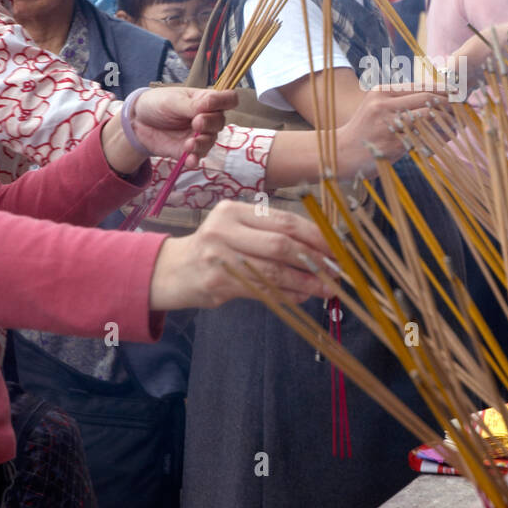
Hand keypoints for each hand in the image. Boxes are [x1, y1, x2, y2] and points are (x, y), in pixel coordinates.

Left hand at [131, 87, 236, 163]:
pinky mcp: (189, 151)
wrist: (136, 122)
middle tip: (196, 123)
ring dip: (202, 144)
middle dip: (210, 124)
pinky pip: (197, 157)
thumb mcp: (173, 100)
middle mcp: (207, 118)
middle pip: (220, 122)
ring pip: (211, 142)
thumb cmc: (157, 104)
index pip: (228, 99)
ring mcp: (199, 135)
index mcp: (206, 100)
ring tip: (188, 144)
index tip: (212, 105)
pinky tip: (189, 159)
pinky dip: (195, 159)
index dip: (226, 102)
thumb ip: (193, 105)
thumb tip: (212, 105)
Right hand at [149, 202, 336, 309]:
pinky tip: (302, 297)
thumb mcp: (236, 230)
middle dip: (314, 258)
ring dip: (306, 281)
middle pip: (282, 243)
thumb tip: (319, 249)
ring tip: (327, 288)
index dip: (315, 235)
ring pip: (274, 270)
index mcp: (234, 210)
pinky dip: (287, 295)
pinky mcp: (217, 283)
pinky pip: (262, 290)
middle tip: (337, 270)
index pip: (284, 220)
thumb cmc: (213, 249)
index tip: (337, 248)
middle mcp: (225, 229)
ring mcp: (219, 256)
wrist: (170, 271)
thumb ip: (271, 235)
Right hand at [336, 84, 449, 178]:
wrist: (340, 154)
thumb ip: (400, 100)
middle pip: (429, 97)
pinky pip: (424, 138)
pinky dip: (438, 138)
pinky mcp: (393, 144)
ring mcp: (389, 123)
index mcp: (382, 91)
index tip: (460, 93)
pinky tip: (445, 139)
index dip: (444, 90)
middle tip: (464, 109)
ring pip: (429, 116)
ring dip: (448, 121)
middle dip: (450, 103)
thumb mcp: (376, 107)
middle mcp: (385, 103)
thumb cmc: (364, 132)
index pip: (422, 85)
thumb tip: (435, 97)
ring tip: (457, 125)